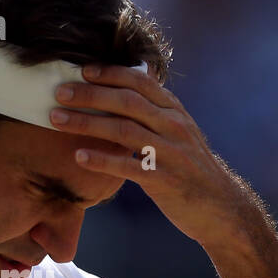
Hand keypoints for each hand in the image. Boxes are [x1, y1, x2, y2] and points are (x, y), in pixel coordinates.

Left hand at [50, 64, 249, 248]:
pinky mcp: (165, 180)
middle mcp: (174, 126)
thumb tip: (120, 96)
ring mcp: (171, 153)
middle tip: (59, 92)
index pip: (141, 81)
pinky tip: (79, 156)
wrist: (220, 208)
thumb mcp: (178, 134)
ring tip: (56, 119)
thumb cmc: (190, 170)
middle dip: (90, 94)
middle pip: (127, 101)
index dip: (110, 73)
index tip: (83, 70)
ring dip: (86, 122)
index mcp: (175, 112)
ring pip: (124, 130)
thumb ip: (154, 115)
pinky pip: (128, 167)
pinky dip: (102, 160)